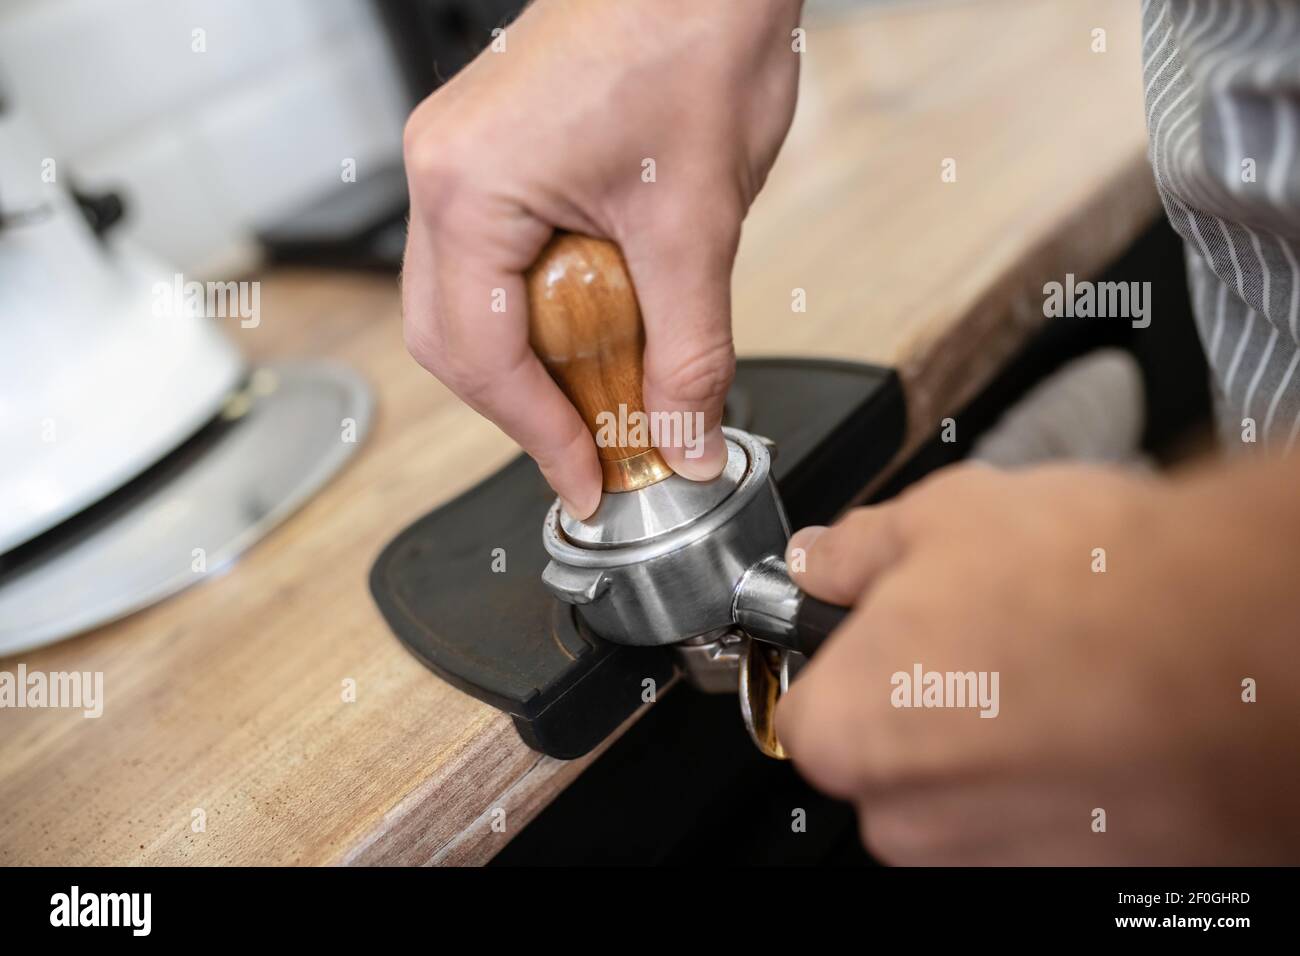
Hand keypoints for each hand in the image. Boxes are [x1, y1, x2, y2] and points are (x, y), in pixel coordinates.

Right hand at [401, 0, 803, 516]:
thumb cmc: (693, 36)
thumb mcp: (697, 225)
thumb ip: (691, 352)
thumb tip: (686, 441)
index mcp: (468, 185)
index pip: (482, 356)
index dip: (538, 436)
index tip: (589, 483)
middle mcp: (441, 169)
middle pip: (452, 340)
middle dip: (525, 408)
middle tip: (595, 450)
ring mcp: (457, 157)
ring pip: (466, 304)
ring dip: (532, 363)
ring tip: (604, 395)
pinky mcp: (490, 152)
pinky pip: (489, 261)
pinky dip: (539, 312)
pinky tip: (595, 327)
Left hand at [776, 461, 1299, 863]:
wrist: (1242, 644)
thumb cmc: (1095, 587)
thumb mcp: (941, 518)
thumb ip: (855, 552)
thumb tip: (823, 559)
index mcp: (847, 732)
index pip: (810, 706)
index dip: (852, 659)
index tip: (889, 633)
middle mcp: (909, 821)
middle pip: (890, 761)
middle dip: (927, 705)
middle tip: (988, 640)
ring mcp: (997, 861)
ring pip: (972, 799)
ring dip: (1001, 747)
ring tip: (1059, 672)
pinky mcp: (1081, 879)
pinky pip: (1047, 826)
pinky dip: (1064, 783)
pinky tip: (1102, 718)